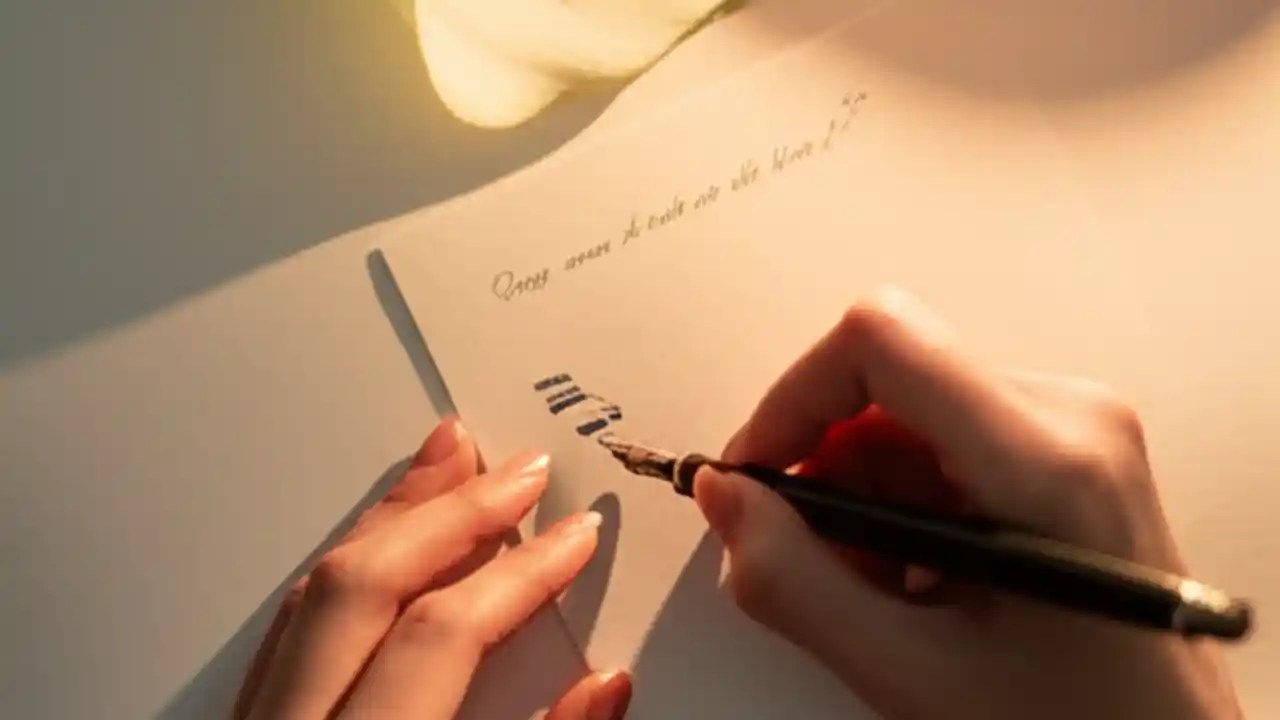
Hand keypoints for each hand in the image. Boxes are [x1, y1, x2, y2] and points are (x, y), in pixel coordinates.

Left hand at [233, 417, 630, 719]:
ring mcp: (257, 714)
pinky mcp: (244, 714)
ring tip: (447, 458)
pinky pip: (292, 615)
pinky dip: (347, 559)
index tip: (572, 537)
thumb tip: (604, 685)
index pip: (442, 633)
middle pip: (365, 581)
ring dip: (392, 515)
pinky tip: (383, 532)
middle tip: (517, 470)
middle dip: (452, 513)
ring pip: (316, 586)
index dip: (519, 577)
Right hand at [694, 289, 1241, 719]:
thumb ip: (793, 582)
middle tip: (821, 566)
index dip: (794, 395)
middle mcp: (1072, 418)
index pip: (882, 340)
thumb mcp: (912, 673)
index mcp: (1048, 459)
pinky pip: (941, 445)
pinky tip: (921, 586)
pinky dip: (902, 509)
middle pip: (887, 387)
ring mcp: (1075, 431)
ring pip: (905, 420)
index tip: (756, 469)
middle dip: (828, 475)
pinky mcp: (1065, 452)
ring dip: (864, 503)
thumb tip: (726, 498)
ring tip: (887, 596)